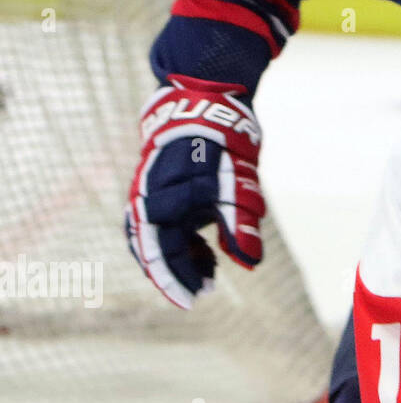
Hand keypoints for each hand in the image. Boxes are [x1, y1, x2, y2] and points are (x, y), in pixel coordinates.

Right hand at [124, 74, 264, 307]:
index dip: (176, 280)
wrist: (205, 101)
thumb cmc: (222, 142)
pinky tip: (204, 248)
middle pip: (154, 250)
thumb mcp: (238, 184)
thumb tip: (250, 263)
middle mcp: (148, 200)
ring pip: (156, 237)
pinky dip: (180, 238)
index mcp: (162, 202)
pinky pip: (162, 222)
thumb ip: (240, 224)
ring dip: (179, 256)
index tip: (193, 301)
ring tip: (208, 271)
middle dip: (177, 273)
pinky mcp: (159, 187)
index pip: (162, 253)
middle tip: (204, 290)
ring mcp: (151, 192)